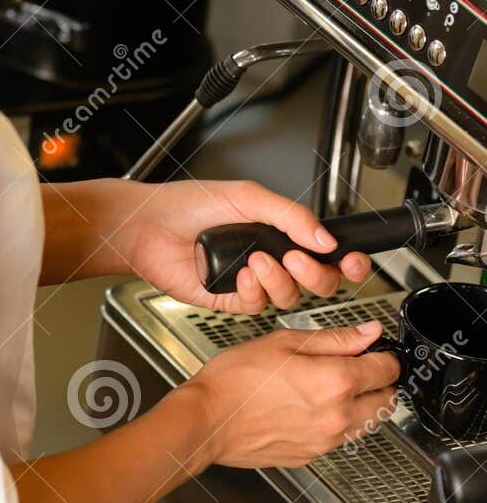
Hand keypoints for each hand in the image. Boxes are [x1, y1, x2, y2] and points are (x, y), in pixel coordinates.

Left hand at [112, 178, 371, 313]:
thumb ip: (291, 216)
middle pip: (319, 282)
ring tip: (258, 259)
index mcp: (280, 231)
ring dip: (280, 280)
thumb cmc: (191, 204)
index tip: (353, 261)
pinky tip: (240, 274)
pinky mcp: (232, 299)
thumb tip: (326, 239)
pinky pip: (259, 306)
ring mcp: (253, 281)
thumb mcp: (247, 197)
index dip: (347, 261)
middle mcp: (272, 258)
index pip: (326, 251)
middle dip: (315, 273)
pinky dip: (255, 291)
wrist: (149, 226)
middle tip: (295, 257)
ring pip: (291, 297)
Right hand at [188, 321, 399, 469]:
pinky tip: (312, 406)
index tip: (375, 349)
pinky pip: (341, 439)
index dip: (384, 354)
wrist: (208, 419)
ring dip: (363, 404)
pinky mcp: (311, 456)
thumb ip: (335, 338)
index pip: (387, 369)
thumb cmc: (236, 379)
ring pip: (368, 424)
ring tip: (333, 386)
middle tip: (360, 366)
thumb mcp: (285, 341)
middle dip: (380, 381)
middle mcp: (337, 416)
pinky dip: (339, 422)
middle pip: (387, 401)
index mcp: (335, 382)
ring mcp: (326, 441)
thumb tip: (369, 333)